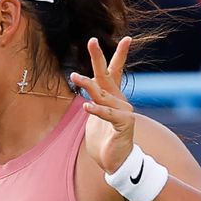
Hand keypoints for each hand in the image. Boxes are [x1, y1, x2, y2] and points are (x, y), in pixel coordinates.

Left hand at [69, 36, 134, 174]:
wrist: (116, 162)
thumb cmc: (105, 140)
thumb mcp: (96, 117)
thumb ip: (96, 103)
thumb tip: (88, 94)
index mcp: (113, 97)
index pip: (114, 72)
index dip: (118, 55)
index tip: (126, 38)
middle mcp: (119, 101)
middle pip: (107, 75)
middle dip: (98, 57)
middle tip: (92, 41)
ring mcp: (123, 111)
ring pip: (102, 95)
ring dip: (87, 86)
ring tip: (74, 76)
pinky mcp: (123, 124)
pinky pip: (107, 114)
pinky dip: (97, 110)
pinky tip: (86, 106)